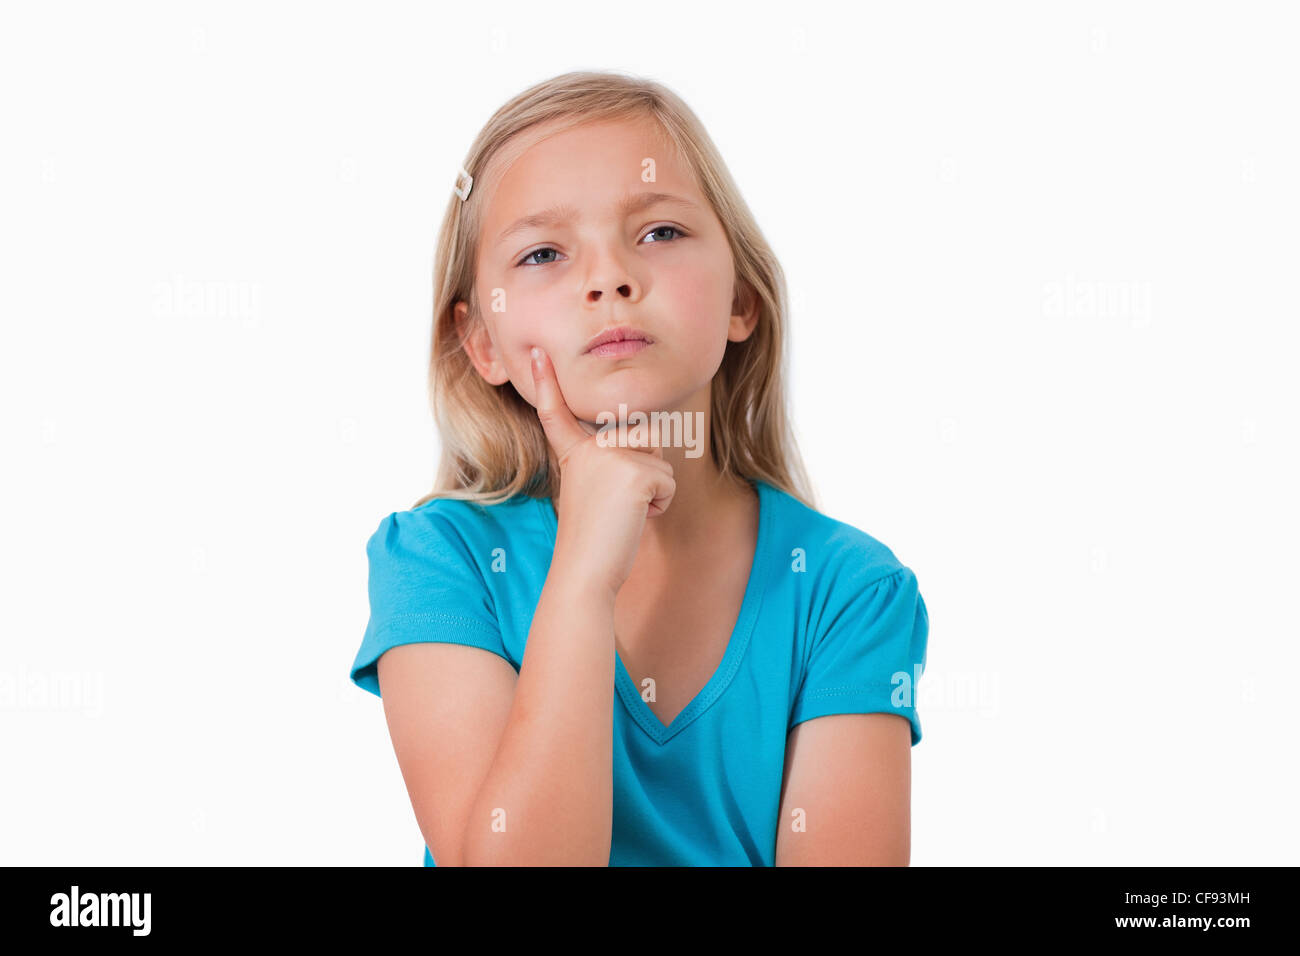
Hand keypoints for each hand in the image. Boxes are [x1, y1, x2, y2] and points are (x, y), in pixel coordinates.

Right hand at [530, 345, 675, 596]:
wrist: (585, 571)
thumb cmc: (594, 542)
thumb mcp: (597, 492)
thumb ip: (614, 464)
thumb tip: (652, 438)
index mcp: (574, 452)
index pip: (559, 413)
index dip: (548, 383)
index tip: (537, 353)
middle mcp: (590, 446)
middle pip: (644, 436)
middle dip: (647, 470)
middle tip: (619, 505)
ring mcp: (611, 456)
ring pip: (660, 460)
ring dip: (655, 489)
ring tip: (624, 511)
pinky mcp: (634, 472)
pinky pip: (668, 482)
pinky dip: (660, 505)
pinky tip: (633, 519)